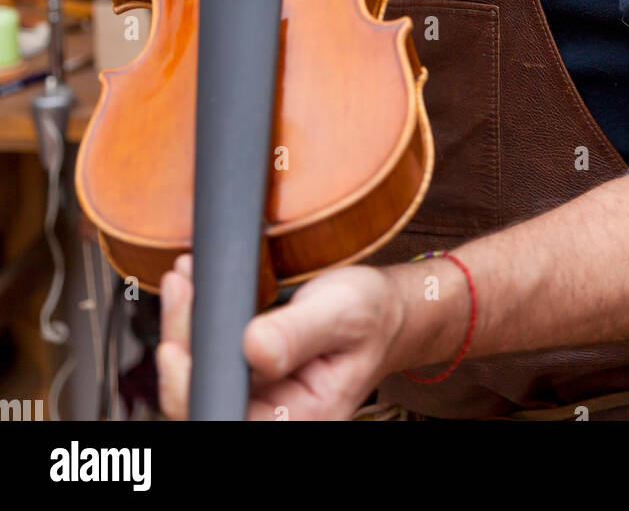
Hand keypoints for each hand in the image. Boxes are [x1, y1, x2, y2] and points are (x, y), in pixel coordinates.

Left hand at [156, 255, 406, 420]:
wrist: (383, 311)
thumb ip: (300, 333)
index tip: (176, 345)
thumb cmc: (371, 316)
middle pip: (202, 398)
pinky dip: (196, 323)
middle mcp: (273, 415)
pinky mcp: (247, 374)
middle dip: (181, 343)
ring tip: (185, 280)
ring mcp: (257, 397)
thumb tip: (254, 349)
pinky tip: (197, 288)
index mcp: (298, 418)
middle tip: (182, 287)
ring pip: (199, 378)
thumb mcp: (343, 314)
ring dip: (184, 329)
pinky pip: (209, 359)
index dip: (190, 389)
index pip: (225, 418)